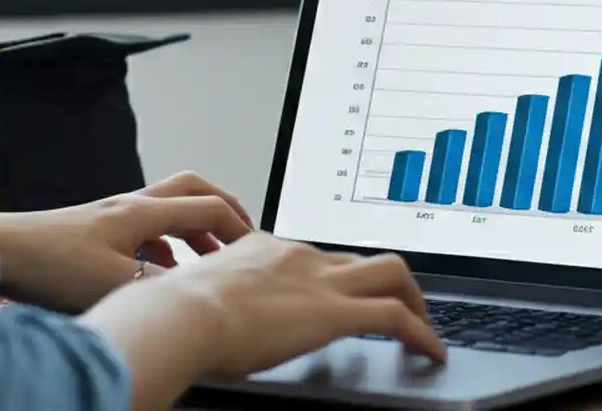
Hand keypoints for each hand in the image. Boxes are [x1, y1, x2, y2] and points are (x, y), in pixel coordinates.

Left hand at [0, 172, 252, 311]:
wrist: (0, 254)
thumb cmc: (47, 265)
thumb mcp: (115, 284)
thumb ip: (163, 289)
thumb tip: (198, 294)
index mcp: (142, 212)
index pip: (209, 206)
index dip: (239, 226)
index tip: (257, 248)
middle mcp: (130, 206)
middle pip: (192, 190)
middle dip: (223, 209)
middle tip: (243, 233)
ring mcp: (111, 217)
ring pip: (169, 211)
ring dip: (195, 229)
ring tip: (209, 258)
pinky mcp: (95, 232)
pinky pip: (146, 230)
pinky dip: (166, 245)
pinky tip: (162, 270)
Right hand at [81, 232, 444, 410]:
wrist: (179, 316)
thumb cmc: (170, 313)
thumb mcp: (189, 297)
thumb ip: (202, 302)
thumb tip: (183, 319)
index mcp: (261, 249)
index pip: (310, 255)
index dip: (331, 273)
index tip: (334, 290)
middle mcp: (297, 256)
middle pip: (356, 257)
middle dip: (382, 279)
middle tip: (396, 303)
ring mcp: (319, 281)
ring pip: (390, 272)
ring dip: (412, 299)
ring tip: (422, 325)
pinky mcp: (336, 313)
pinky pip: (395, 317)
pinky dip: (420, 332)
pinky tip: (430, 352)